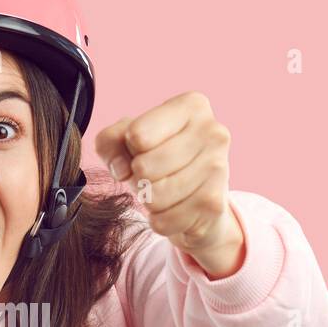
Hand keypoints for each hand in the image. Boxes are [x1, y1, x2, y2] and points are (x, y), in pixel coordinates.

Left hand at [95, 91, 242, 278]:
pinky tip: (173, 209)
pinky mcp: (215, 203)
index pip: (137, 134)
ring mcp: (218, 167)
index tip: (146, 148)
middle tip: (152, 177)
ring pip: (155, 196)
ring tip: (163, 192)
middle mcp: (213, 131)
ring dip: (150, 201)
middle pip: (145, 167)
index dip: (131, 148)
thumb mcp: (125, 141)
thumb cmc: (158, 161)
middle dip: (139, 178)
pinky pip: (166, 220)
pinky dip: (160, 220)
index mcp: (192, 106)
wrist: (198, 199)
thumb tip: (121, 169)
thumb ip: (109, 142)